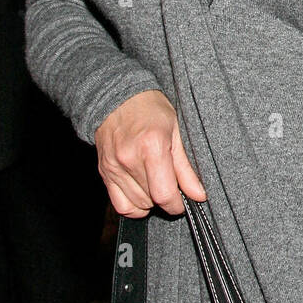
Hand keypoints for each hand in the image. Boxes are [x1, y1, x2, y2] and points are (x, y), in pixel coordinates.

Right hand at [95, 89, 206, 216]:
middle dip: (166, 199)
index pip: (164, 194)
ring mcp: (114, 167)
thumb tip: (198, 195)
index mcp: (151, 146)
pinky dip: (133, 205)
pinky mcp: (104, 172)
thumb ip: (186, 167)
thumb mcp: (176, 130)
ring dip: (150, 201)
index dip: (177, 204)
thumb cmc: (150, 109)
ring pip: (136, 205)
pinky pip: (119, 205)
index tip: (182, 201)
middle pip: (151, 200)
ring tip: (157, 183)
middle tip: (172, 184)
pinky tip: (142, 192)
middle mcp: (129, 159)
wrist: (117, 97)